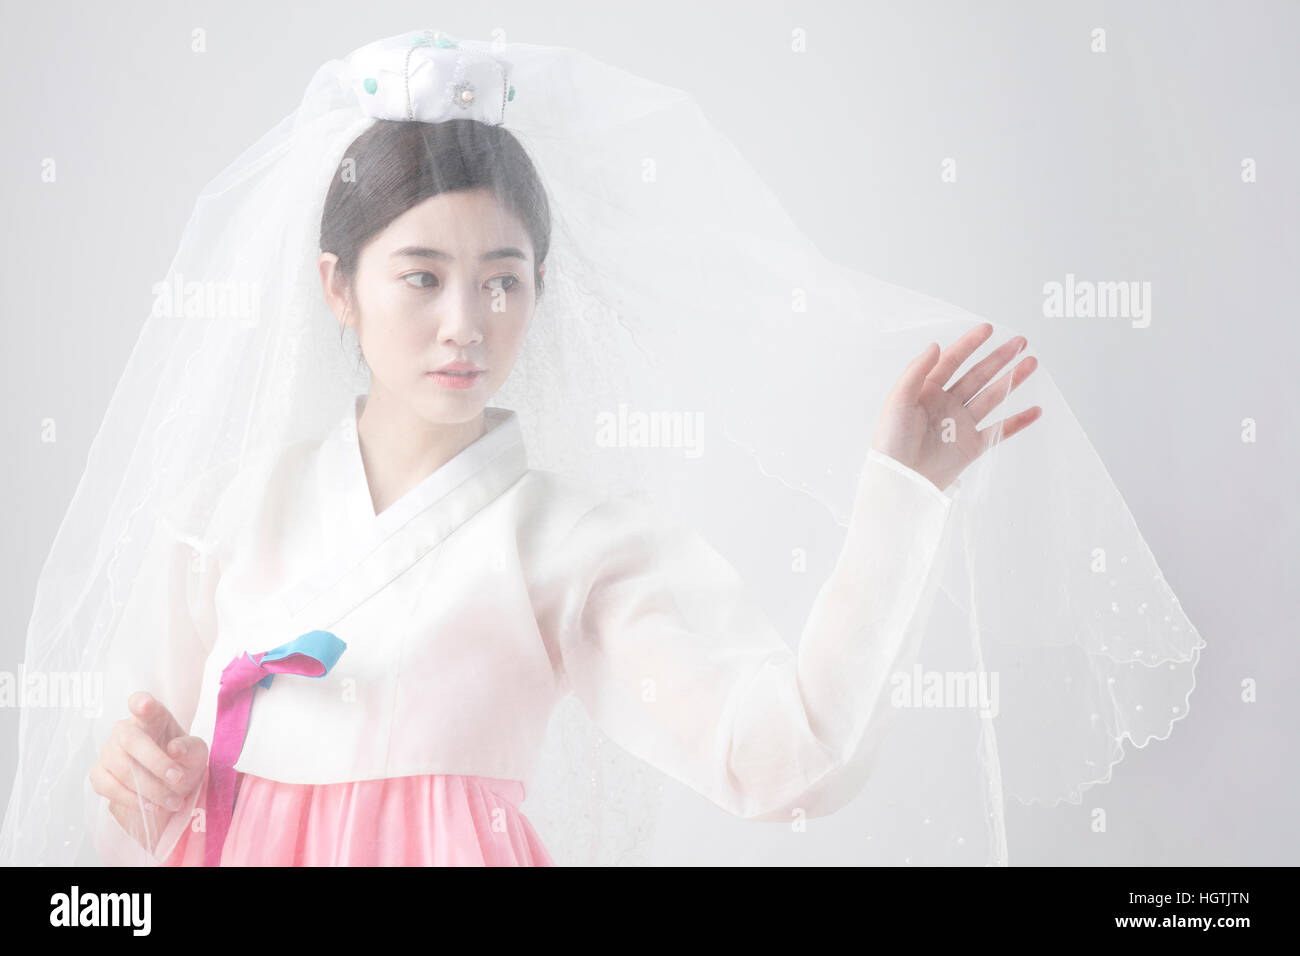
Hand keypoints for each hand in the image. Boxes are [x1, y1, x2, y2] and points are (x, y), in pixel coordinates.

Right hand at [88, 691, 207, 852]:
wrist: (170, 786)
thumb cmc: (182, 761)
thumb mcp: (197, 753)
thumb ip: (190, 748)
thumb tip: (175, 748)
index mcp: (152, 717)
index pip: (140, 702)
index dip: (140, 703)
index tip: (145, 706)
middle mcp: (125, 730)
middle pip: (132, 740)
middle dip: (156, 762)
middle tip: (179, 780)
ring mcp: (108, 752)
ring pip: (122, 767)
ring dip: (149, 788)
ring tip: (174, 801)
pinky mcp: (99, 775)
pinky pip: (108, 787)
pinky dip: (130, 799)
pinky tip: (151, 807)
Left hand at [870, 322, 1041, 492]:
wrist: (900, 479)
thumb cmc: (891, 440)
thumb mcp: (898, 399)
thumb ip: (917, 371)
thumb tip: (936, 345)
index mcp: (926, 390)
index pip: (952, 361)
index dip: (970, 344)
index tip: (988, 329)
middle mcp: (946, 404)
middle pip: (977, 375)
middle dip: (999, 358)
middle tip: (1020, 342)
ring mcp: (961, 424)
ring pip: (992, 397)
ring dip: (1012, 381)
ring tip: (1032, 363)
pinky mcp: (972, 446)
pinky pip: (1000, 431)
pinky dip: (1018, 421)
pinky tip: (1035, 410)